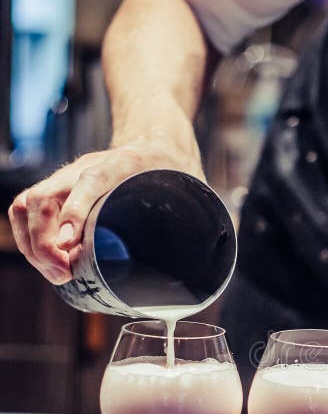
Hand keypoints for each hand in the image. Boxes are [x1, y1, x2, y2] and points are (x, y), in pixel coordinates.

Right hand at [8, 141, 203, 283]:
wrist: (156, 139)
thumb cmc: (175, 172)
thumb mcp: (193, 190)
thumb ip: (203, 221)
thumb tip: (214, 264)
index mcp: (125, 164)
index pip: (92, 181)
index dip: (76, 212)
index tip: (70, 246)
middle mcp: (87, 168)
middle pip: (45, 198)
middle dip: (45, 242)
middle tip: (65, 274)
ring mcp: (69, 178)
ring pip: (28, 205)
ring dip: (33, 244)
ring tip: (57, 274)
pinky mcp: (60, 189)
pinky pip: (27, 210)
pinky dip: (29, 239)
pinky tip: (48, 264)